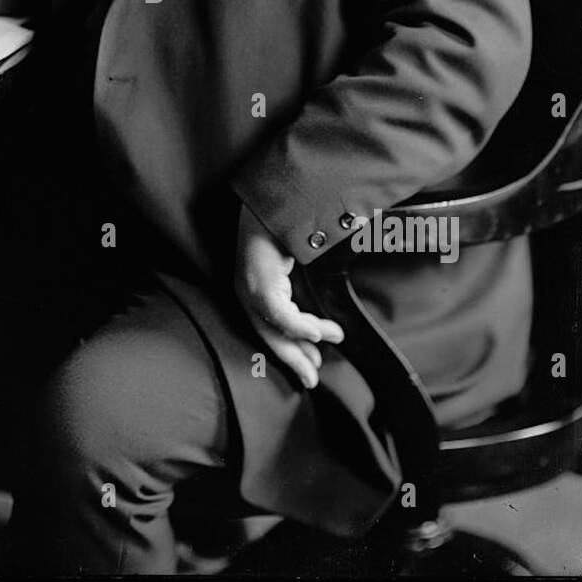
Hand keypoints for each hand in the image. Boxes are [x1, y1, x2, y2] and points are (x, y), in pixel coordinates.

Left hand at [234, 204, 343, 388]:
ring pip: (277, 330)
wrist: (272, 202)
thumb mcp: (291, 266)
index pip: (269, 332)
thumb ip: (300, 289)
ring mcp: (250, 289)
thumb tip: (320, 315)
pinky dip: (302, 327)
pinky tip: (321, 332)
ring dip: (306, 342)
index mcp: (251, 291)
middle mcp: (245, 293)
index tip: (309, 366)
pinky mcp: (259, 284)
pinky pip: (282, 315)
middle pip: (269, 338)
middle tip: (313, 378)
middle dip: (294, 360)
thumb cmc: (281, 229)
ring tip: (335, 338)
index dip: (290, 352)